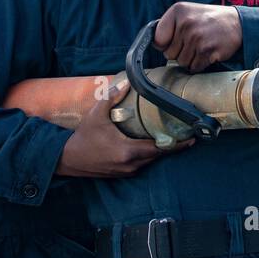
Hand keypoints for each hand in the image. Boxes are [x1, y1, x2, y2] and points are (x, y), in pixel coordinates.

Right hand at [55, 80, 192, 177]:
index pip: (159, 148)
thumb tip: (127, 82)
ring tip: (169, 140)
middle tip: (185, 137)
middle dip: (171, 147)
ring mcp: (126, 171)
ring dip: (158, 152)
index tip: (191, 140)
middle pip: (157, 156)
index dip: (177, 145)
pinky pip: (140, 165)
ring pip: (149, 162)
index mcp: (128, 150)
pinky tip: (149, 146)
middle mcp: (130, 164)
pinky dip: (147, 156)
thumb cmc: (84, 135)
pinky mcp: (121, 174)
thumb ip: (112, 97)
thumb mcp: (97, 114)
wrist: (67, 158)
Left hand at [153, 2, 241, 71]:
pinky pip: (194, 67)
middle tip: (194, 42)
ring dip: (191, 59)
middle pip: (169, 54)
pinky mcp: (207, 51)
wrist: (238, 22)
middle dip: (180, 52)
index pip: (158, 39)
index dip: (166, 44)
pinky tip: (208, 52)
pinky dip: (200, 64)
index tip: (175, 41)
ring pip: (182, 62)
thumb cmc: (210, 19)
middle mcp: (186, 23)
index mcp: (178, 11)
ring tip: (201, 46)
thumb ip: (170, 25)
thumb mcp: (188, 12)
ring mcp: (196, 38)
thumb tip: (155, 44)